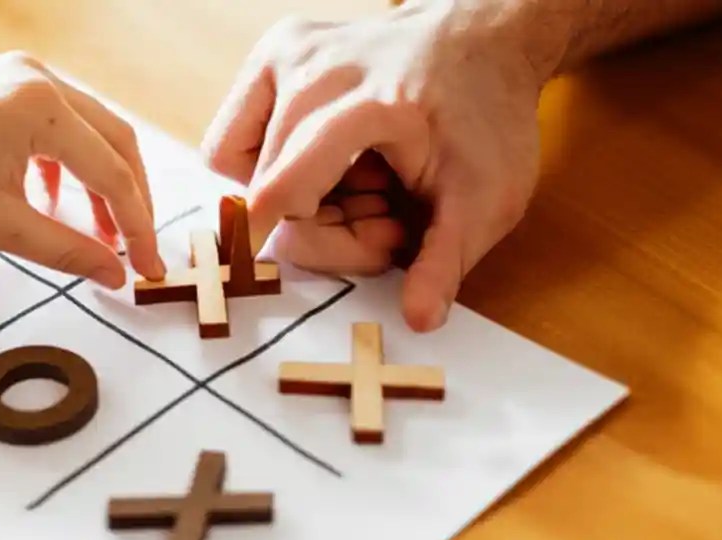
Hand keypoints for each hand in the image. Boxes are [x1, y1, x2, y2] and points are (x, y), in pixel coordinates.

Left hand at [0, 52, 162, 287]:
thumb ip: (67, 249)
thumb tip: (114, 275)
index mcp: (41, 105)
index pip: (112, 172)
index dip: (137, 227)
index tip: (148, 268)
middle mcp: (38, 77)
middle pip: (114, 142)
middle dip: (129, 201)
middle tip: (135, 250)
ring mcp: (18, 74)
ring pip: (88, 133)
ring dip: (99, 184)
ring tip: (98, 236)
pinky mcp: (1, 84)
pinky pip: (55, 126)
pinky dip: (65, 166)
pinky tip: (53, 204)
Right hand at [202, 3, 545, 330]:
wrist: (483, 38)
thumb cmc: (486, 117)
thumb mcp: (487, 198)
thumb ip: (446, 261)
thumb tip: (420, 320)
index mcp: (366, 102)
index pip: (281, 190)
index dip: (313, 244)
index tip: (377, 247)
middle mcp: (311, 68)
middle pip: (266, 189)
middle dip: (320, 224)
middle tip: (386, 214)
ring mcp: (284, 53)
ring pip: (237, 166)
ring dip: (291, 194)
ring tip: (358, 184)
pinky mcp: (271, 53)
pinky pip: (234, 139)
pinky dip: (275, 164)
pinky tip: (333, 160)